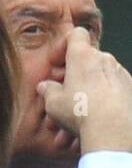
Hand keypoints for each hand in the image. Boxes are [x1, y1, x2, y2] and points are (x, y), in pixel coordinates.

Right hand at [39, 27, 131, 152]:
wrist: (114, 132)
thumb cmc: (82, 112)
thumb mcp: (53, 102)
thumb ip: (48, 90)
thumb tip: (46, 87)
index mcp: (82, 56)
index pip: (76, 34)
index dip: (65, 45)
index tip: (58, 63)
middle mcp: (105, 60)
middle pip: (87, 61)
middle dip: (75, 77)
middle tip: (62, 95)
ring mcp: (122, 76)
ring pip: (99, 81)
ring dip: (87, 95)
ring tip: (74, 121)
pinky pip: (113, 94)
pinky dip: (103, 105)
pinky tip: (92, 125)